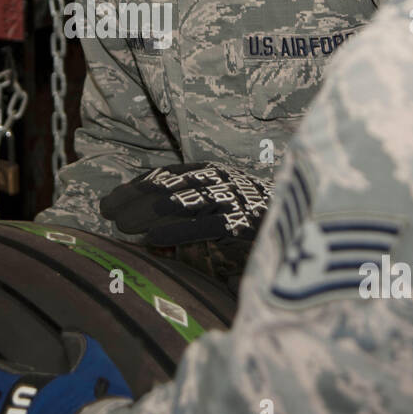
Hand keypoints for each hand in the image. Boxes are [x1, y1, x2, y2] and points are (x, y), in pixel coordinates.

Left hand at [99, 161, 273, 245]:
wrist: (305, 228)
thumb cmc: (255, 223)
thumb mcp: (218, 215)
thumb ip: (188, 221)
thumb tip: (151, 239)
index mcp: (214, 173)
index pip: (168, 175)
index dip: (137, 186)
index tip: (112, 201)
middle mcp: (222, 180)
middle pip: (169, 185)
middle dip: (135, 198)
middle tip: (107, 212)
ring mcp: (233, 199)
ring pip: (182, 201)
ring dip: (147, 212)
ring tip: (121, 225)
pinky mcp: (244, 222)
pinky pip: (204, 225)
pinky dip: (175, 232)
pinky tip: (150, 240)